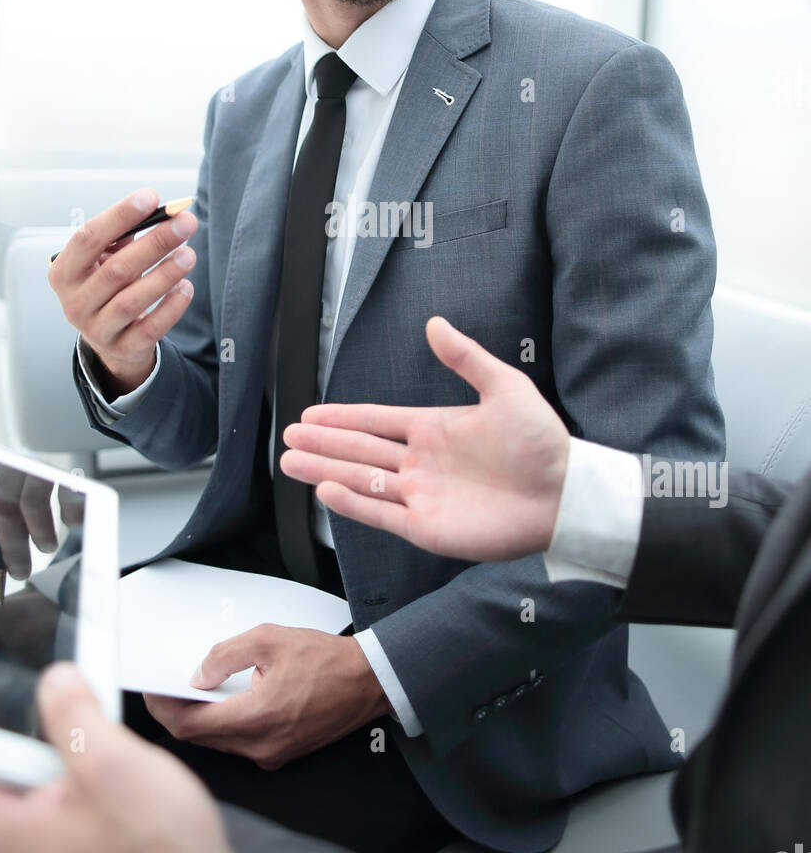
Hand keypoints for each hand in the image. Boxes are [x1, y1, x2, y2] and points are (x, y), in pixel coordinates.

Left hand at [0, 456, 83, 579]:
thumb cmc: (17, 478)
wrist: (51, 434)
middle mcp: (10, 457)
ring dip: (40, 534)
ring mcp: (39, 459)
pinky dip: (71, 515)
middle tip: (19, 571)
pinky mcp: (68, 464)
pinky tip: (69, 523)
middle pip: (3, 507)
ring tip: (45, 548)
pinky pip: (68, 494)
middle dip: (11, 547)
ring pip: (32, 502)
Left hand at [0, 663, 235, 852]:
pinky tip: (111, 800)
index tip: (27, 699)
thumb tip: (55, 680)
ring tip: (106, 781)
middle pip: (2, 766)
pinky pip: (50, 808)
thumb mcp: (115, 765)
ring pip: (32, 785)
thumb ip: (75, 714)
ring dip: (69, 767)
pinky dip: (78, 791)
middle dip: (45, 742)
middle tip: (89, 746)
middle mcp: (1, 852)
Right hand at [47, 188, 197, 397]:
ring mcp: (96, 329)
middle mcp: (74, 302)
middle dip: (154, 243)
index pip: (88, 238)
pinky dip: (171, 307)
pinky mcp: (122, 348)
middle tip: (184, 223)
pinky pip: (150, 328)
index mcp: (65, 272)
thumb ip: (126, 235)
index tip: (151, 197)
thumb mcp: (106, 259)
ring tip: (189, 254)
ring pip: (131, 300)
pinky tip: (186, 287)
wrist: (110, 337)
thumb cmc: (108, 286)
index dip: (120, 216)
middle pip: (116, 269)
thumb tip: (164, 211)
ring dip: (164, 274)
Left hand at [144, 626, 390, 770]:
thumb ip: (226, 655)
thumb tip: (198, 674)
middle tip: (168, 684)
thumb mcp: (270, 639)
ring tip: (197, 688)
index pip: (190, 725)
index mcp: (256, 718)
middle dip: (179, 710)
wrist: (370, 682)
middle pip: (201, 736)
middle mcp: (261, 746)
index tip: (153, 689)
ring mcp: (271, 754)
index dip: (164, 707)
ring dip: (202, 717)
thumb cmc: (328, 660)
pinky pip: (240, 742)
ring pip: (219, 741)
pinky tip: (226, 699)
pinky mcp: (280, 753)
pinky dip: (225, 722)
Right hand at [280, 316, 569, 562]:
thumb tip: (434, 323)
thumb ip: (465, 357)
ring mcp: (423, 496)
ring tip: (291, 461)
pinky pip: (382, 515)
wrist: (565, 493)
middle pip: (360, 450)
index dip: (342, 417)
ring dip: (326, 471)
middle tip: (287, 436)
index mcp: (435, 429)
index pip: (376, 421)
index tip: (310, 413)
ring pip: (362, 481)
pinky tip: (326, 491)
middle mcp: (422, 463)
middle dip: (323, 443)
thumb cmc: (541, 441)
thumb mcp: (504, 386)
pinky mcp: (429, 528)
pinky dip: (354, 504)